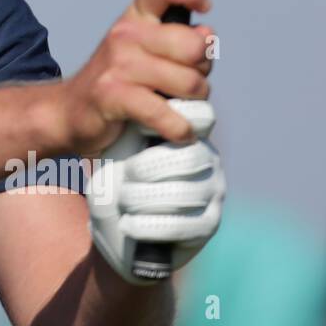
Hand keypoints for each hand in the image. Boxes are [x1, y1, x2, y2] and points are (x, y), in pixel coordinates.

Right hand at [57, 0, 214, 155]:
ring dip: (193, 104)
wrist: (70, 113)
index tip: (202, 9)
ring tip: (175, 104)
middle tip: (186, 82)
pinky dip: (180, 128)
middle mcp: (125, 34)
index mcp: (136, 17)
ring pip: (188, 84)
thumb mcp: (148, 52)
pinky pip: (167, 114)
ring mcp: (118, 64)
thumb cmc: (119, 83)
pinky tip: (176, 129)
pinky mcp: (113, 95)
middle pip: (193, 46)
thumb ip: (181, 41)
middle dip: (202, 71)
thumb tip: (207, 35)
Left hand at [87, 98, 225, 285]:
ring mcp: (213, 191)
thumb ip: (139, 121)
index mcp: (190, 132)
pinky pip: (181, 226)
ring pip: (182, 194)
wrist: (112, 217)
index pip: (200, 116)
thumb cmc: (113, 172)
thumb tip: (150, 99)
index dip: (167, 121)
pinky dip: (146, 226)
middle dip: (146, 168)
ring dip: (141, 198)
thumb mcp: (120, 143)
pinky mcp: (209, 224)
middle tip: (124, 174)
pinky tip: (128, 224)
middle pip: (188, 158)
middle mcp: (208, 158)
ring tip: (122, 200)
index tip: (134, 129)